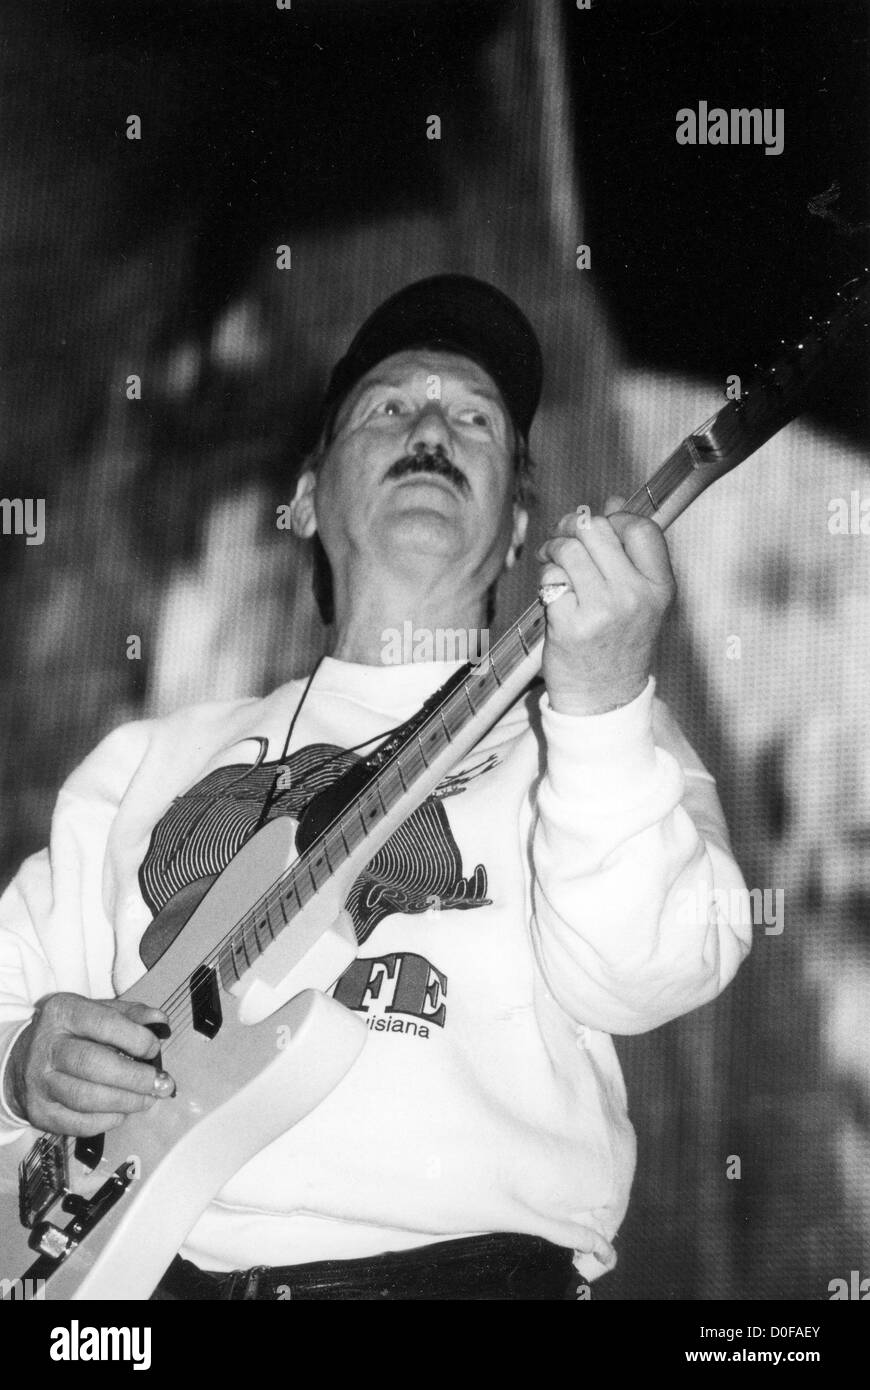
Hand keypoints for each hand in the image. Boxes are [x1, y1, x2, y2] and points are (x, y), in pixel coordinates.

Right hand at [5, 993, 173, 1136]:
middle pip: (93, 1064)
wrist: (24, 1059)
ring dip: (125, 1102)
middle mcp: (46, 1046)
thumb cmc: (72, 1033)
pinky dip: (107, 1120)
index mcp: (63, 1012)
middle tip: (161, 1084)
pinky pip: (78, 1123)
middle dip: (135, 1077)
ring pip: (86, 1098)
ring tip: (148, 1099)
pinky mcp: (39, 1112)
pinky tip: (122, 1112)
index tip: (155, 1049)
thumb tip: (161, 1023)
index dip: (136, 1038)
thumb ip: (131, 1014)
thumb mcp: (98, 1011)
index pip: (104, 1024)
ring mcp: (39, 1082)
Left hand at [537, 496, 675, 715]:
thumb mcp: (639, 596)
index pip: (640, 527)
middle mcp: (634, 596)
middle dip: (572, 528)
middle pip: (596, 529)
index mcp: (659, 586)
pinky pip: (550, 577)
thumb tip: (614, 501)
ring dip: (554, 550)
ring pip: (569, 549)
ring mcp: (602, 610)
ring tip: (553, 561)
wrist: (603, 696)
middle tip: (563, 540)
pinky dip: (546, 578)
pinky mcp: (570, 624)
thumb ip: (629, 549)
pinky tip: (552, 591)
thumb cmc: (619, 641)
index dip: (614, 518)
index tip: (599, 528)